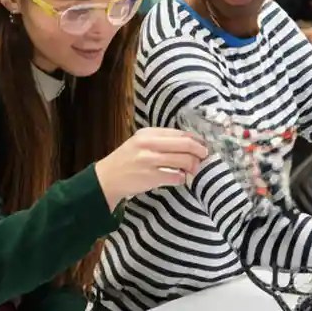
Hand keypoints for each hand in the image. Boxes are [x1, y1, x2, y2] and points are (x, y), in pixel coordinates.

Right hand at [94, 128, 208, 209]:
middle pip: (185, 144)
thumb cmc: (126, 160)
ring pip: (183, 160)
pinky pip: (176, 177)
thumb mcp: (140, 143)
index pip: (180, 133)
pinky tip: (180, 178)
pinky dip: (182, 178)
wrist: (107, 178)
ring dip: (193, 166)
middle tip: (204, 157)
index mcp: (148, 133)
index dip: (196, 139)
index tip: (203, 145)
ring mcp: (150, 161)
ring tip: (193, 170)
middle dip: (199, 151)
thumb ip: (161, 141)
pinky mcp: (151, 177)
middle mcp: (149, 144)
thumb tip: (189, 143)